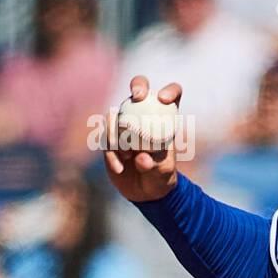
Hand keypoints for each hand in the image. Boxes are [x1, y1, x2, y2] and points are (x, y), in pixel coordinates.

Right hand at [104, 76, 181, 202]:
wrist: (144, 192)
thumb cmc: (161, 178)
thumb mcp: (163, 173)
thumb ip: (154, 165)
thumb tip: (141, 158)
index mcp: (165, 120)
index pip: (173, 96)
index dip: (170, 91)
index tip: (163, 99)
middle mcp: (144, 116)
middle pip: (139, 90)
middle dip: (138, 85)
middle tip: (137, 97)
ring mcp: (124, 124)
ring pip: (116, 113)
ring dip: (118, 132)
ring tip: (128, 156)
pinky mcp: (109, 136)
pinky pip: (105, 136)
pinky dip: (111, 151)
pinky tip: (119, 166)